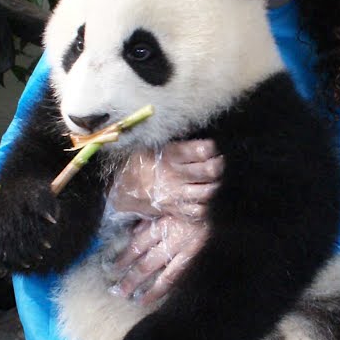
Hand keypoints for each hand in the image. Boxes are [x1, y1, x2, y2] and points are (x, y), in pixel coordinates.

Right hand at [107, 140, 222, 221]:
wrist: (120, 190)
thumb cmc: (137, 163)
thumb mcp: (149, 146)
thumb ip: (173, 142)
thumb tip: (192, 130)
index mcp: (169, 155)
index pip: (200, 150)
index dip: (211, 148)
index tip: (213, 147)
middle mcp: (174, 175)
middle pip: (209, 171)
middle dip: (219, 165)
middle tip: (220, 162)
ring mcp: (175, 194)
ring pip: (207, 191)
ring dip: (215, 185)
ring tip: (214, 179)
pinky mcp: (174, 209)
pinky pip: (198, 210)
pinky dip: (205, 204)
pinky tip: (204, 196)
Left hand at [110, 214, 209, 308]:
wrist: (222, 205)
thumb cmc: (193, 204)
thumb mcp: (169, 206)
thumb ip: (152, 219)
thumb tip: (134, 233)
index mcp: (162, 224)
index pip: (137, 246)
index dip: (124, 259)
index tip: (112, 268)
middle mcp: (173, 241)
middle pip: (146, 264)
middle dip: (131, 279)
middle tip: (118, 292)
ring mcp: (188, 253)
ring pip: (166, 277)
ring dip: (150, 291)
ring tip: (138, 301)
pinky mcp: (201, 259)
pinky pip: (184, 277)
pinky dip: (172, 289)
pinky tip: (163, 297)